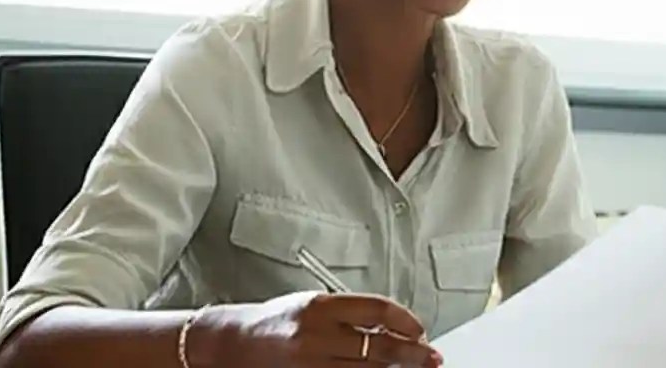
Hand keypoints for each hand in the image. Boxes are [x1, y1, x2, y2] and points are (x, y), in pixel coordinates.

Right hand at [191, 291, 442, 366]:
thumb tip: (394, 328)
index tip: (420, 331)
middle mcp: (316, 336)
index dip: (406, 321)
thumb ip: (351, 314)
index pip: (377, 311)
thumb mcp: (314, 304)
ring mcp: (310, 364)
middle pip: (379, 348)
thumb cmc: (276, 322)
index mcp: (320, 307)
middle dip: (412, 355)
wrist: (234, 345)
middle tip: (431, 358)